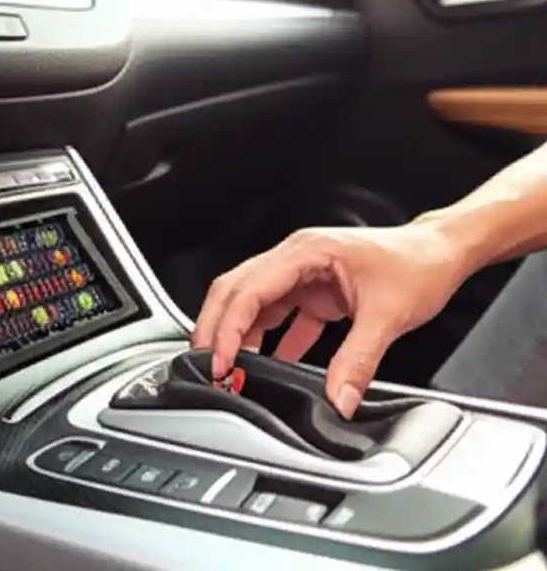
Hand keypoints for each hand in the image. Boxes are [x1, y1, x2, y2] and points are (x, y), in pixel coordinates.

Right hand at [191, 223, 469, 417]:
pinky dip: (268, 342)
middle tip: (207, 366)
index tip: (220, 359)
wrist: (443, 253)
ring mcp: (301, 276)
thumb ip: (358, 361)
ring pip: (252, 305)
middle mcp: (296, 260)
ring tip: (231, 370)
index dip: (227, 327)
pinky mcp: (313, 292)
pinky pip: (278, 318)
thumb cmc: (418, 262)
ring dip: (237, 336)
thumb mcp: (389, 315)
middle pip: (236, 293)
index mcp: (305, 253)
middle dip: (215, 329)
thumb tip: (339, 398)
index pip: (249, 290)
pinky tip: (268, 365)